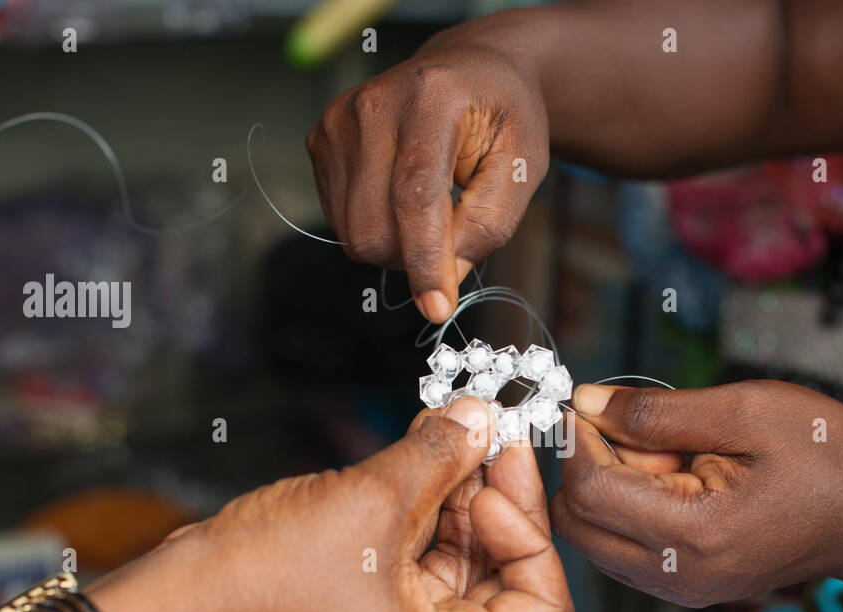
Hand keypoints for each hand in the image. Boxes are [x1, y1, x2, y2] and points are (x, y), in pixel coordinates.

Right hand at [162, 396, 571, 611]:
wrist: (181, 599)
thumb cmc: (263, 582)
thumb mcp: (372, 502)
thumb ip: (440, 457)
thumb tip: (482, 418)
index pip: (543, 608)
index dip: (531, 535)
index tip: (500, 477)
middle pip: (506, 573)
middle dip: (497, 498)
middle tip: (490, 433)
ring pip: (465, 552)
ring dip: (462, 488)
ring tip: (456, 425)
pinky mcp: (378, 600)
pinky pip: (426, 547)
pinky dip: (429, 499)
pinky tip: (429, 444)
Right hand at [306, 32, 548, 321]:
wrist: (468, 72)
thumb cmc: (501, 117)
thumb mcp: (521, 166)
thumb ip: (488, 224)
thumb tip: (445, 277)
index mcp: (432, 99)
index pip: (416, 196)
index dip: (425, 260)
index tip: (438, 307)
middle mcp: (374, 105)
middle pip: (374, 226)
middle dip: (413, 258)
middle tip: (452, 238)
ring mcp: (339, 122)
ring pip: (353, 233)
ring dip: (395, 246)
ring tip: (430, 210)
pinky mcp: (320, 141)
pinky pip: (341, 221)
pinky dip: (376, 227)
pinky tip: (401, 198)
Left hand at [549, 381, 842, 606]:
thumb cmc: (824, 458)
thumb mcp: (744, 411)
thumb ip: (656, 411)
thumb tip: (588, 403)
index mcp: (694, 533)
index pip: (590, 491)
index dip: (579, 441)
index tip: (595, 406)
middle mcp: (678, 576)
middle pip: (576, 524)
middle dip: (587, 470)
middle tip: (636, 434)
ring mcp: (680, 590)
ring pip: (593, 540)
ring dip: (607, 493)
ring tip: (666, 460)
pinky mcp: (684, 589)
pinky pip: (620, 550)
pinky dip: (627, 512)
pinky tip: (674, 484)